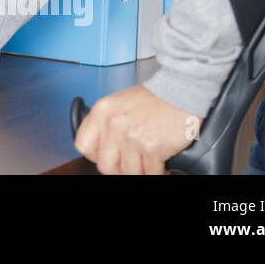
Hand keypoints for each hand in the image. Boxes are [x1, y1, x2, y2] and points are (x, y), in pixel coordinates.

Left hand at [73, 85, 198, 173]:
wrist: (181, 91)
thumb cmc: (154, 97)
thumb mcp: (119, 103)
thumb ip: (107, 123)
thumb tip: (103, 147)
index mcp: (102, 112)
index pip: (83, 146)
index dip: (96, 155)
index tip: (108, 156)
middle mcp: (114, 124)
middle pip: (105, 166)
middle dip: (120, 169)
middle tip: (131, 164)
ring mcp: (132, 137)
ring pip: (129, 173)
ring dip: (141, 171)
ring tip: (148, 162)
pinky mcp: (152, 147)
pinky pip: (151, 173)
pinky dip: (158, 172)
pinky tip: (161, 164)